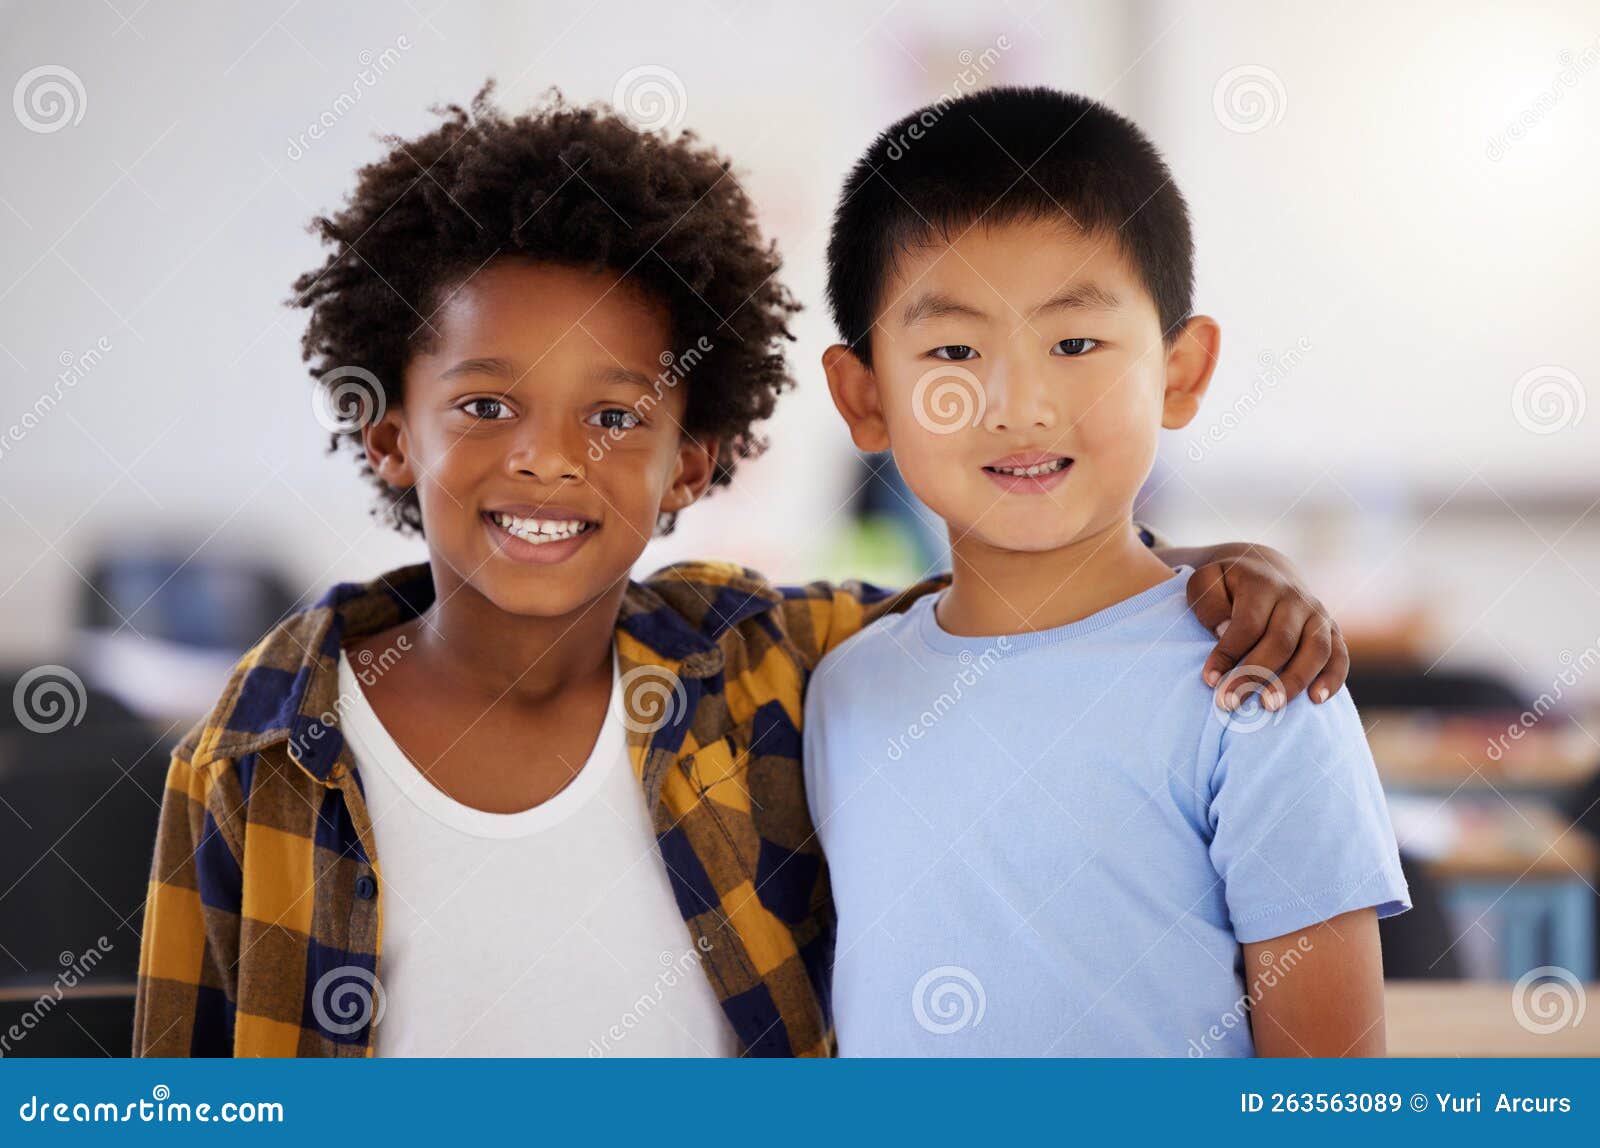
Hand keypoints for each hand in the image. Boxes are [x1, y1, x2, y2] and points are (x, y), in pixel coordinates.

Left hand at [1171, 543, 1348, 707]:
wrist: (1266, 569)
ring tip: (1269, 705)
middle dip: (1256, 675)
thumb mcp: (1206, 581)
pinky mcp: (1331, 629)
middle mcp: (1295, 598)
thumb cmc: (1227, 584)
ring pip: (1316, 650)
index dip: (1229, 654)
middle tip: (1231, 702)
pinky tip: (1316, 700)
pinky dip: (1332, 678)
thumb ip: (1209, 604)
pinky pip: (1339, 655)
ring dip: (1293, 680)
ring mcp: (1317, 614)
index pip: (1248, 624)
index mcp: (1262, 584)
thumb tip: (1223, 631)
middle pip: (1281, 641)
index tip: (1209, 680)